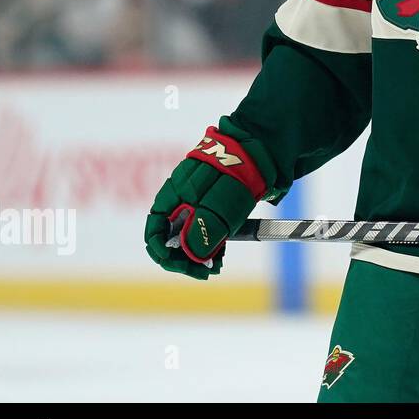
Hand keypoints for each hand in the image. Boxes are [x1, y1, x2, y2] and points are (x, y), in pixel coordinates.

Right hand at [144, 121, 273, 280]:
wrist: (263, 147)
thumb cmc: (237, 173)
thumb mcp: (218, 206)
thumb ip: (201, 231)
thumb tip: (193, 256)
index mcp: (173, 196)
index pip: (154, 231)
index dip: (163, 253)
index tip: (182, 266)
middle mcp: (181, 198)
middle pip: (171, 235)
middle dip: (184, 258)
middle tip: (205, 271)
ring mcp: (198, 199)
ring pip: (189, 232)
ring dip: (198, 253)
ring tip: (216, 266)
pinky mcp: (215, 200)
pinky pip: (205, 225)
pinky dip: (211, 241)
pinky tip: (221, 255)